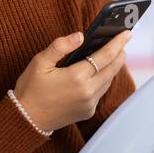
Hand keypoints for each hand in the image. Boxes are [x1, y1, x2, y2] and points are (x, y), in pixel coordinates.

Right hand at [13, 30, 130, 132]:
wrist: (26, 119)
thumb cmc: (30, 89)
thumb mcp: (40, 62)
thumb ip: (60, 46)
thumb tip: (80, 35)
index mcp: (76, 77)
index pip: (105, 56)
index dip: (117, 43)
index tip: (126, 33)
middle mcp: (87, 92)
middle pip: (113, 69)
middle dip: (120, 53)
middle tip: (122, 41)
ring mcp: (89, 104)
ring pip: (109, 81)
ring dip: (113, 67)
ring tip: (112, 54)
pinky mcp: (88, 112)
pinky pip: (101, 92)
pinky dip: (104, 80)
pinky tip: (99, 72)